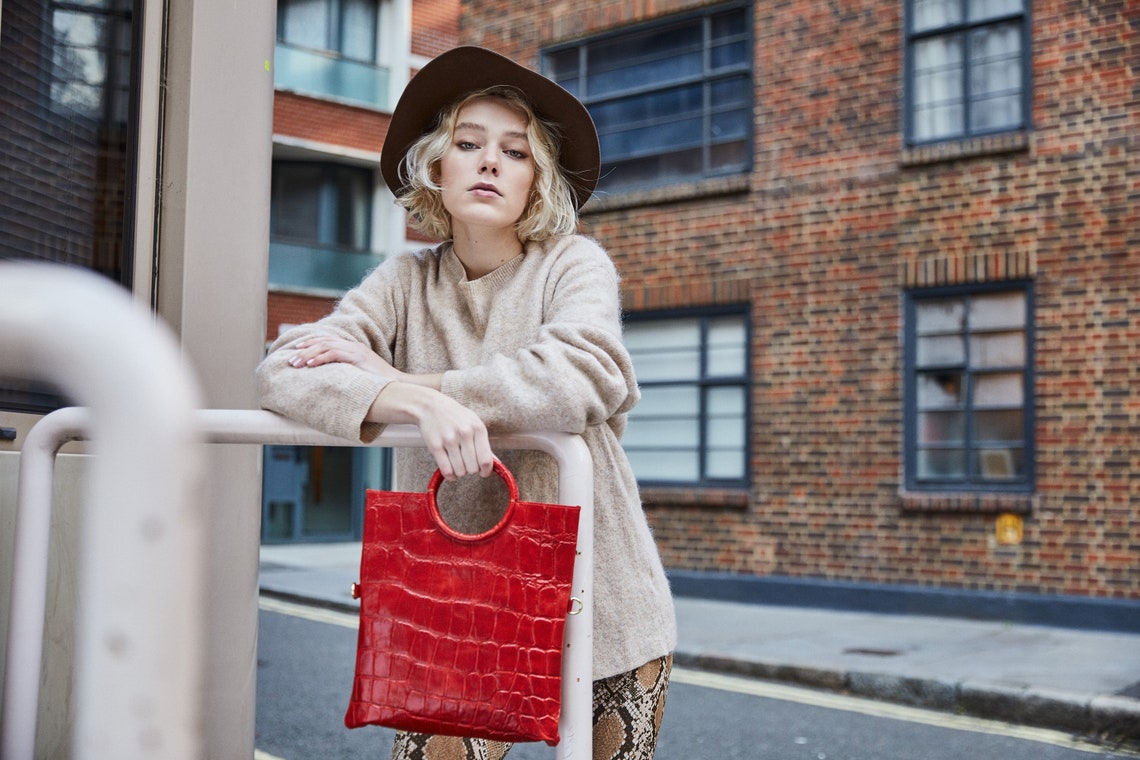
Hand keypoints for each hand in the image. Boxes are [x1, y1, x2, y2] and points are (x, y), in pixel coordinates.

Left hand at [289, 337, 402, 381]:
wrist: (399, 386)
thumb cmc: (381, 385)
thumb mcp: (360, 376)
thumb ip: (347, 373)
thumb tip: (332, 381)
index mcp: (353, 348)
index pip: (327, 341)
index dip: (310, 344)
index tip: (296, 351)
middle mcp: (353, 346)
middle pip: (323, 342)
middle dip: (304, 350)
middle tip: (290, 361)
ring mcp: (356, 351)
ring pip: (325, 346)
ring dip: (307, 355)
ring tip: (295, 363)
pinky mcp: (358, 358)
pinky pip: (334, 354)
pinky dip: (320, 358)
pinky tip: (310, 364)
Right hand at [370, 383, 494, 480]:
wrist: (430, 406)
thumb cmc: (455, 416)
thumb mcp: (473, 423)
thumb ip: (483, 443)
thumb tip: (494, 463)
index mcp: (477, 428)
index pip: (486, 459)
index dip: (486, 471)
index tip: (483, 473)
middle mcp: (465, 434)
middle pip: (473, 468)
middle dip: (471, 469)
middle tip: (467, 463)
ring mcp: (449, 440)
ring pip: (460, 471)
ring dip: (459, 472)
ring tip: (457, 463)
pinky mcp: (435, 446)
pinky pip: (446, 471)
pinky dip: (450, 475)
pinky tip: (450, 468)